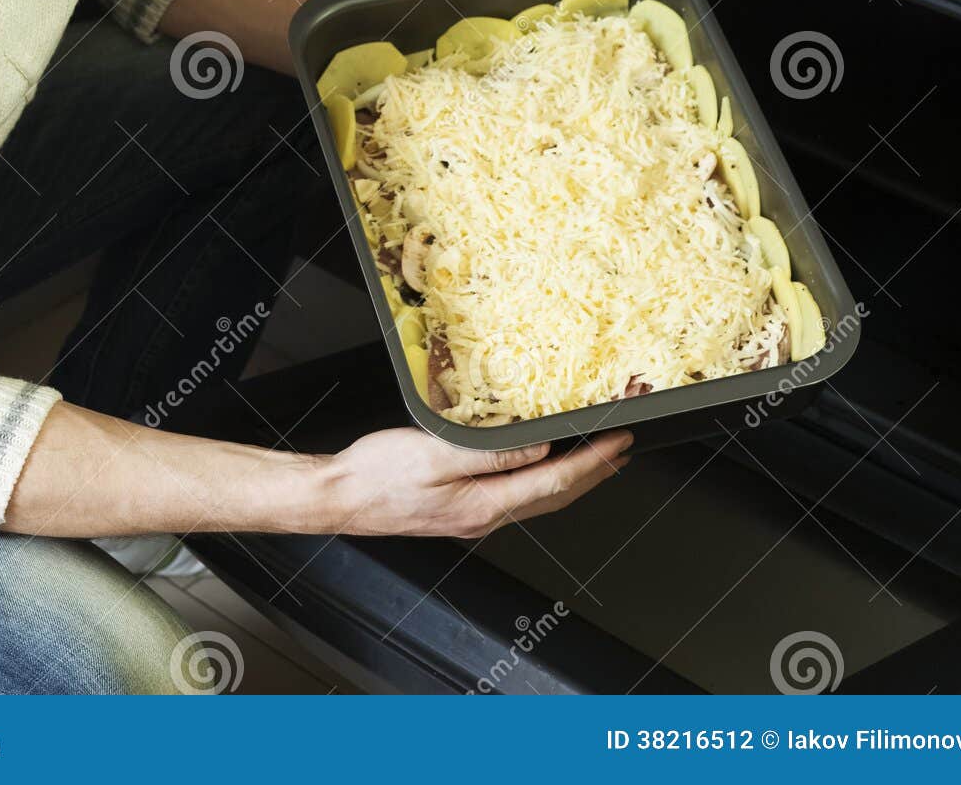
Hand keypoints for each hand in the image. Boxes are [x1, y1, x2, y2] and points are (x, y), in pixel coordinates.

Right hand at [314, 425, 632, 538]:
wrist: (339, 496)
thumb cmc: (377, 475)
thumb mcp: (434, 455)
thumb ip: (489, 454)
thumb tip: (538, 450)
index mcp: (481, 505)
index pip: (553, 484)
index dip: (591, 464)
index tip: (618, 443)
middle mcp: (482, 517)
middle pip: (553, 499)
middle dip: (592, 474)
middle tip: (621, 450)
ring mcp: (471, 515)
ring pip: (537, 500)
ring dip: (571, 479)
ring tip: (595, 460)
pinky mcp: (459, 507)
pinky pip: (515, 495)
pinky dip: (541, 480)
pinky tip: (540, 467)